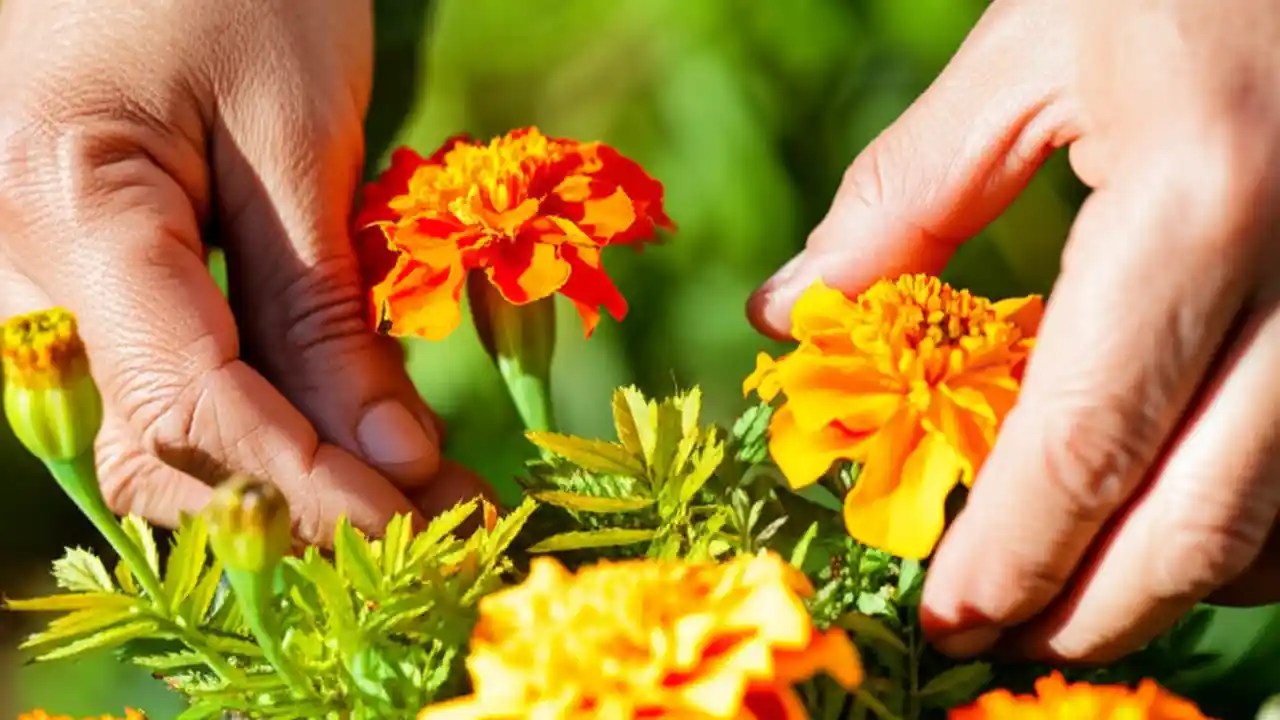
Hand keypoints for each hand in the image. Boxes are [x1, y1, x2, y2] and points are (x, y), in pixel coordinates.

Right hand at [0, 0, 486, 543]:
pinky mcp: (90, 282)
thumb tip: (384, 459)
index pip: (193, 407)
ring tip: (421, 494)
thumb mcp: (299, 135)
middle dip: (306, 507)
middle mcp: (27, 271)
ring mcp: (46, 283)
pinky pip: (169, 382)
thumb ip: (323, 306)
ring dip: (293, 479)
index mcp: (72, 211)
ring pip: (162, 430)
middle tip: (442, 525)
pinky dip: (268, 423)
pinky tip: (357, 436)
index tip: (423, 529)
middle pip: (161, 446)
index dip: (311, 489)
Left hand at [749, 0, 1279, 661]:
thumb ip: (907, 192)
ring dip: (1183, 580)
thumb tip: (797, 311)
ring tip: (1086, 590)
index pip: (1088, 442)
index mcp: (1200, 202)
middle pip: (1203, 519)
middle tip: (1013, 639)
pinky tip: (1185, 509)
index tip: (949, 618)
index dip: (1013, 554)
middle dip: (1099, 607)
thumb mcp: (1034, 44)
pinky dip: (1261, 522)